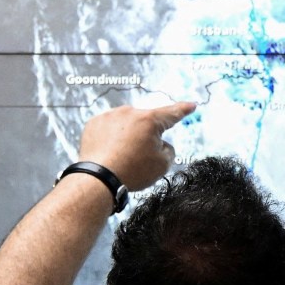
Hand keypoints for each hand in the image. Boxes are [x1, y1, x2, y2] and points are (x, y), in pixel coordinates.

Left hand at [76, 100, 195, 192]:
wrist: (98, 179)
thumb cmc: (131, 172)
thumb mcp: (162, 165)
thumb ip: (168, 150)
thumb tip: (161, 144)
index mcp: (149, 120)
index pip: (172, 113)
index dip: (183, 110)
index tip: (191, 105)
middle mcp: (129, 113)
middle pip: (145, 122)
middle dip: (146, 136)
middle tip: (139, 157)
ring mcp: (109, 116)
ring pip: (126, 124)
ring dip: (127, 136)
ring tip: (121, 157)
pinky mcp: (94, 123)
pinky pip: (108, 128)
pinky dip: (110, 138)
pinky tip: (109, 153)